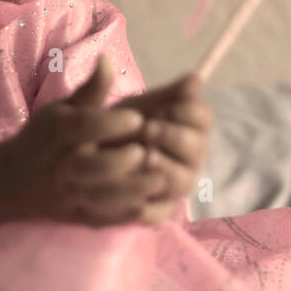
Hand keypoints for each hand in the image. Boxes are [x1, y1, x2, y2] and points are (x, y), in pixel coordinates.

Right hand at [0, 55, 169, 228]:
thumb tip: (107, 59)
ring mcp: (72, 194)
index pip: (83, 127)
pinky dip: (128, 213)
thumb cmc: (45, 137)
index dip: (110, 123)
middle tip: (146, 151)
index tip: (137, 116)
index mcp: (59, 133)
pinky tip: (150, 202)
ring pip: (100, 198)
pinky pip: (105, 218)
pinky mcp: (80, 215)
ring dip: (131, 190)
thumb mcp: (62, 109)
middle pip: (89, 167)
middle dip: (118, 162)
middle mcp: (64, 165)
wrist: (13, 181)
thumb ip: (90, 90)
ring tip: (159, 177)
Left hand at [109, 67, 212, 225]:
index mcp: (188, 127)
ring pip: (184, 181)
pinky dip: (148, 206)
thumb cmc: (117, 128)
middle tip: (148, 128)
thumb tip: (195, 78)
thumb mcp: (137, 106)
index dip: (188, 112)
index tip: (162, 108)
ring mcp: (174, 184)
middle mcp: (187, 157)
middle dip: (174, 136)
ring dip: (166, 167)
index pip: (204, 118)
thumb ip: (165, 94)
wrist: (87, 157)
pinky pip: (159, 212)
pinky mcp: (156, 209)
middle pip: (199, 148)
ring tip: (143, 156)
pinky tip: (134, 195)